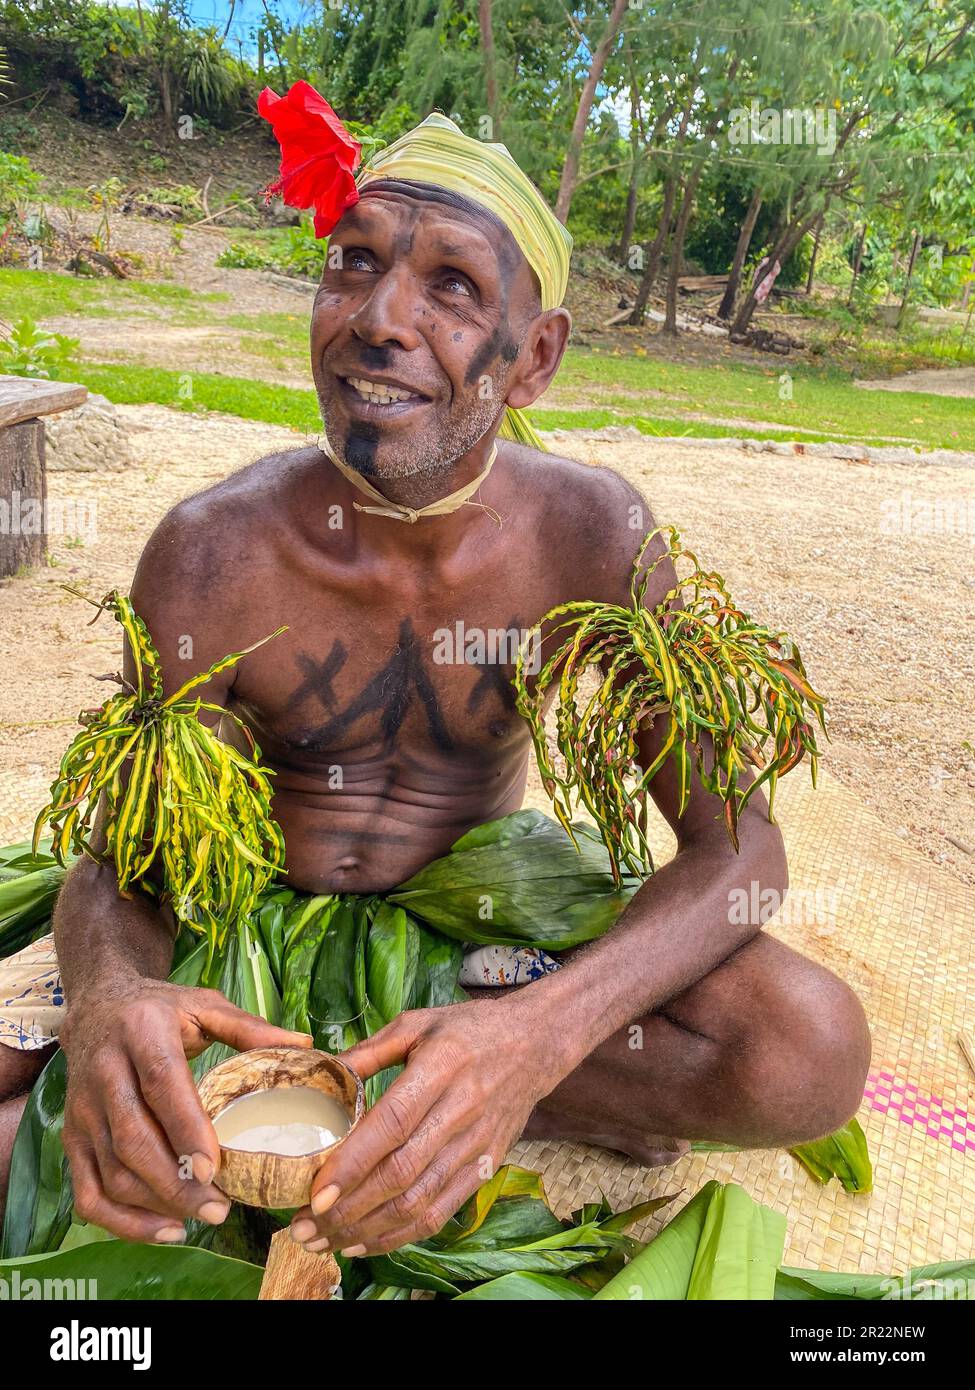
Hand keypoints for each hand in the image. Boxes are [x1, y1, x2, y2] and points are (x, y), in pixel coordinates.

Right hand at [60, 978, 310, 1243]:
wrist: (98, 1006)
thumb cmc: (161, 1010)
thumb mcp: (204, 1006)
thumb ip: (250, 1028)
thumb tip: (304, 1044)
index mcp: (142, 1032)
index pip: (161, 1085)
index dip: (186, 1129)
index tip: (216, 1168)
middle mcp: (105, 1071)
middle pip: (133, 1139)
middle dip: (175, 1182)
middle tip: (219, 1208)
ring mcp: (83, 1109)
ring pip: (111, 1170)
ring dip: (154, 1204)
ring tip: (201, 1216)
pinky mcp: (72, 1137)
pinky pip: (88, 1190)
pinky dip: (121, 1220)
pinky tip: (164, 1229)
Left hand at [289, 997, 564, 1256]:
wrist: (535, 1044)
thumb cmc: (468, 1030)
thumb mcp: (417, 1024)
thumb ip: (369, 1051)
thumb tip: (320, 1074)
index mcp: (441, 1067)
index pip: (393, 1123)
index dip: (354, 1162)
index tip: (316, 1191)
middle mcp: (461, 1110)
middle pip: (401, 1172)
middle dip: (349, 1208)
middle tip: (305, 1226)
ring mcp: (477, 1144)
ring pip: (419, 1200)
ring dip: (368, 1229)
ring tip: (325, 1241)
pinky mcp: (486, 1166)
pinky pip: (442, 1211)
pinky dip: (402, 1235)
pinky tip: (366, 1242)